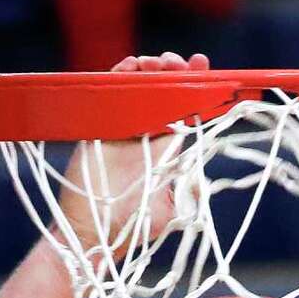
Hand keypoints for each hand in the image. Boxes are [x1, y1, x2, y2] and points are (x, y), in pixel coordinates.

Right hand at [58, 51, 210, 255]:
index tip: (203, 67)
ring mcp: (121, 127)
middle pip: (162, 91)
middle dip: (173, 71)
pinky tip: (132, 66)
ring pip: (138, 87)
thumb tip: (201, 179)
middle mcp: (144, 134)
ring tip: (158, 63)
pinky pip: (110, 93)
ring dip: (150, 68)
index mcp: (164, 148)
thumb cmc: (131, 227)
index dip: (194, 87)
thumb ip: (187, 193)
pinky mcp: (99, 126)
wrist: (95, 234)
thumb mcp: (170, 211)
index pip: (182, 109)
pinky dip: (120, 76)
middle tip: (179, 64)